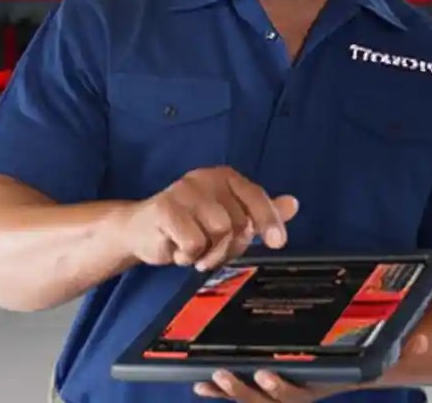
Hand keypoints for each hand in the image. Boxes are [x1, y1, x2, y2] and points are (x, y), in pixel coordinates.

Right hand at [122, 166, 298, 270]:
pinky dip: (188, 255)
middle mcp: (204, 178)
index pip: (255, 196)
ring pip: (219, 233)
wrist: (139, 231)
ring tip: (194, 250)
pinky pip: (194, 243)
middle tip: (211, 250)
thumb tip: (293, 204)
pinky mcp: (165, 208)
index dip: (269, 220)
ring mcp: (183, 191)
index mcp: (223, 177)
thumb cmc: (186, 225)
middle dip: (229, 246)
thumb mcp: (227, 218)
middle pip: (238, 221)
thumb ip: (259, 212)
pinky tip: (177, 247)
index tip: (278, 242)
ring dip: (209, 253)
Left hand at [193, 333, 430, 401]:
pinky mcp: (267, 387)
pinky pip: (243, 393)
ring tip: (208, 378)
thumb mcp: (389, 352)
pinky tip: (200, 382)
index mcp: (322, 388)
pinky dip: (222, 390)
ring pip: (252, 401)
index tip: (264, 372)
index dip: (280, 387)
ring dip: (228, 392)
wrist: (362, 369)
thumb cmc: (370, 360)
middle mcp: (299, 395)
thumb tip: (423, 338)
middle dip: (243, 392)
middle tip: (222, 374)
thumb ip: (405, 347)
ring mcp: (280, 393)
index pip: (299, 395)